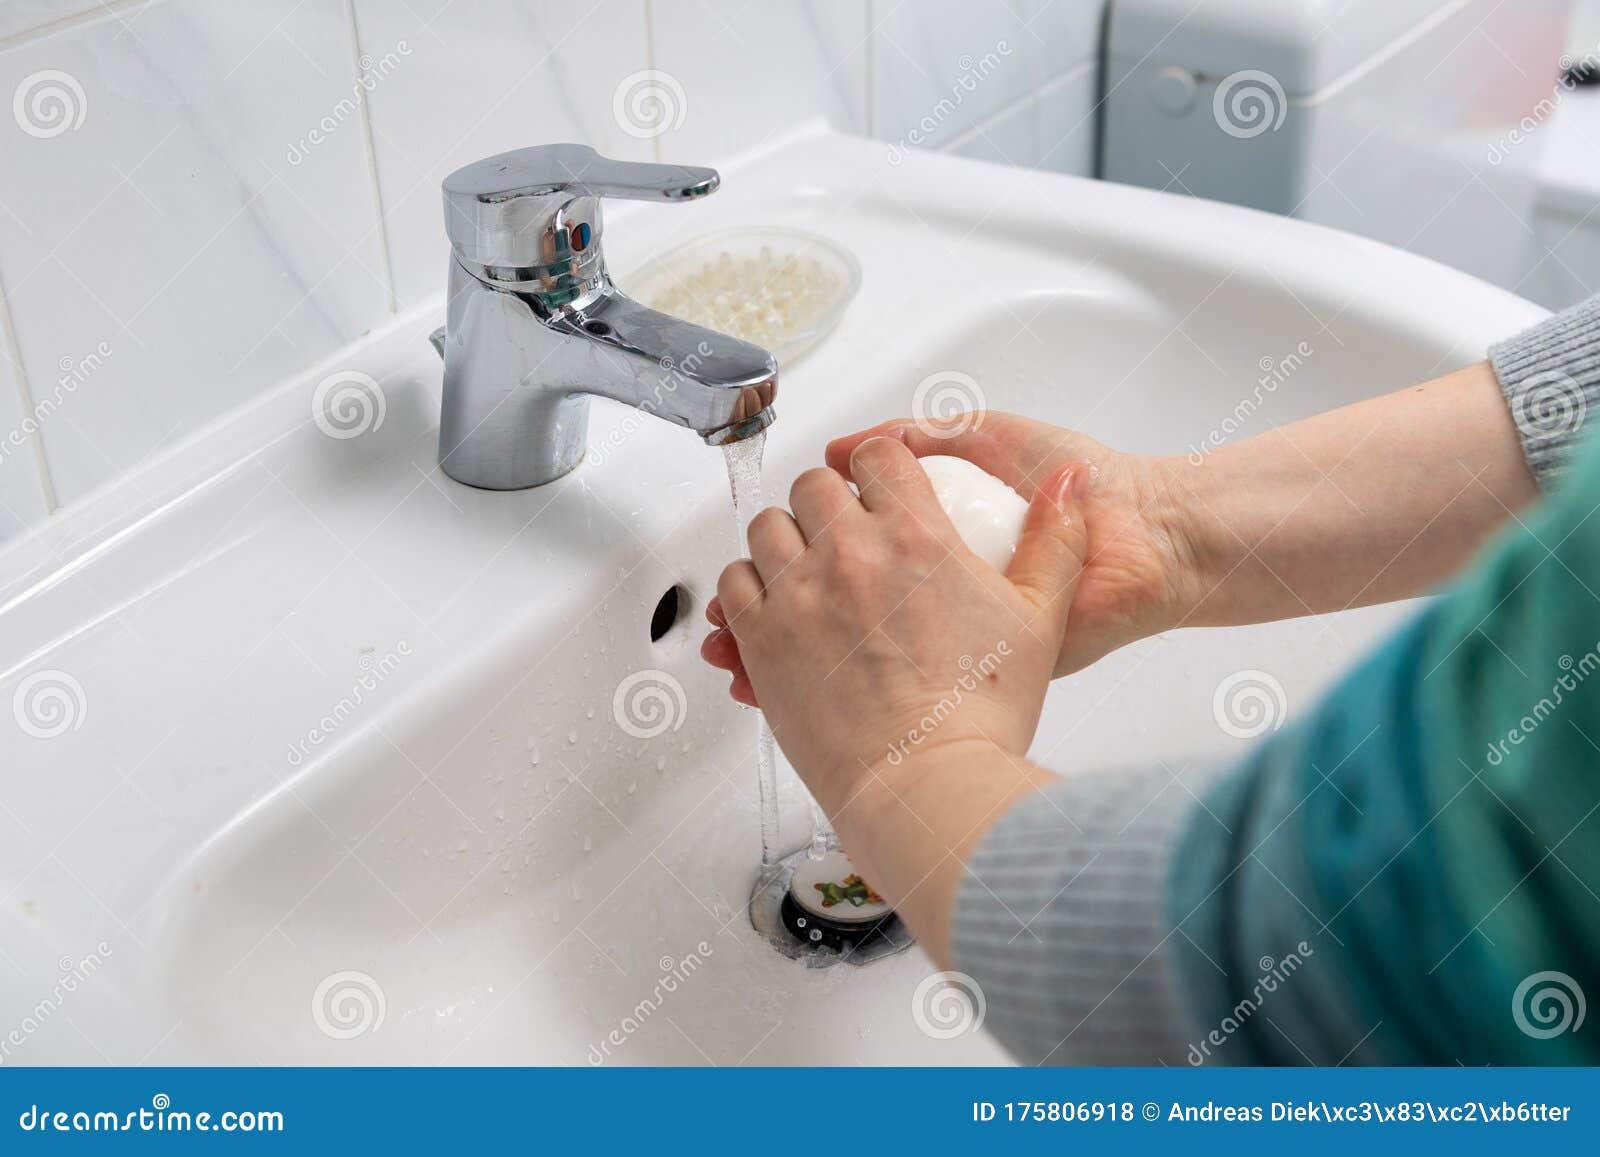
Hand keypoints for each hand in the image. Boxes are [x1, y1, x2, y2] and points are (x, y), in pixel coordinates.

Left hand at [702, 412, 1194, 702]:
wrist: (926, 783)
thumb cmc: (981, 714)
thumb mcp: (1040, 618)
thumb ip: (1056, 540)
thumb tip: (1070, 482)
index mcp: (916, 537)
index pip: (877, 455)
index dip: (879, 466)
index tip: (879, 486)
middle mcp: (849, 554)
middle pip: (814, 485)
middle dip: (829, 501)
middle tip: (844, 533)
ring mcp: (797, 595)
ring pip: (766, 527)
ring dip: (785, 539)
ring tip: (806, 568)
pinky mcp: (760, 640)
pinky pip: (731, 584)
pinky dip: (748, 586)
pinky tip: (774, 605)